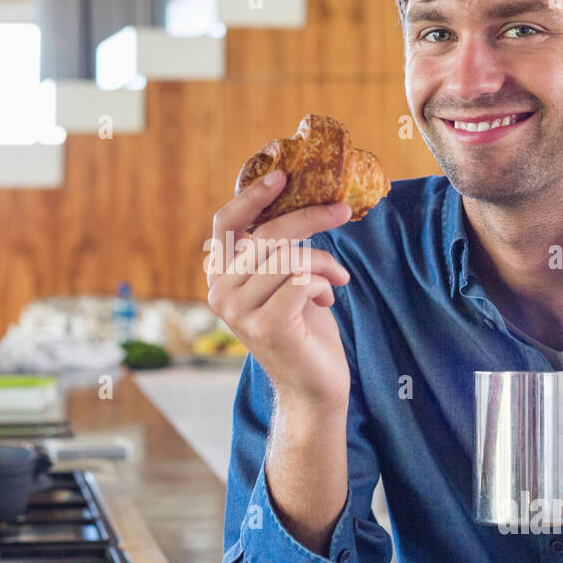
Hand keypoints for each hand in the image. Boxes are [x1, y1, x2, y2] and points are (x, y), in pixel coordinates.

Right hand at [205, 168, 352, 410]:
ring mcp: (239, 312)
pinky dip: (325, 282)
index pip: (224, 224)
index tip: (282, 176)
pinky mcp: (266, 326)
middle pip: (268, 235)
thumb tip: (294, 197)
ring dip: (324, 262)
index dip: (251, 196)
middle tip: (343, 211)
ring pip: (290, 257)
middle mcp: (220, 294)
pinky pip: (302, 280)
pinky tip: (329, 299)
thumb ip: (276, 248)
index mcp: (219, 278)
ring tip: (337, 278)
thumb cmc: (304, 329)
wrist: (314, 387)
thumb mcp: (284, 279)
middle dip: (311, 219)